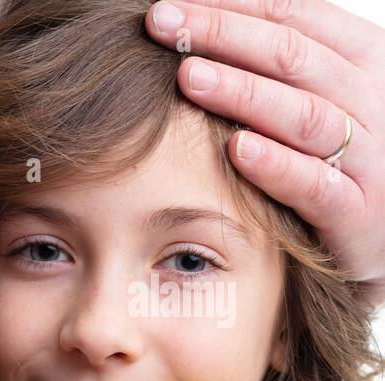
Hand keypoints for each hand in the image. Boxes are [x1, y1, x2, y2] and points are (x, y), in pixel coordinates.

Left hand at [146, 0, 384, 307]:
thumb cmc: (340, 163)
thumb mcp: (322, 99)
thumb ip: (282, 65)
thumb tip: (211, 23)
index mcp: (363, 61)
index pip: (295, 17)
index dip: (232, 6)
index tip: (173, 2)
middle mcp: (372, 100)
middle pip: (293, 56)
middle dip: (222, 35)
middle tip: (163, 25)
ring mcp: (370, 158)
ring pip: (304, 114)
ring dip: (242, 92)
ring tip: (187, 76)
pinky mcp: (359, 213)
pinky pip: (316, 184)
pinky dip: (276, 165)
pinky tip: (235, 149)